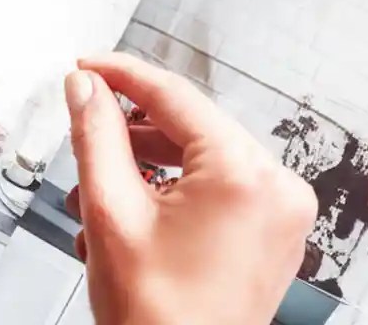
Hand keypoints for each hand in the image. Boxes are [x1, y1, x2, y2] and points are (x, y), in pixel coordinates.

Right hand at [64, 54, 316, 324]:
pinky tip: (133, 210)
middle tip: (85, 126)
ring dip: (147, 166)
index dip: (121, 76)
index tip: (88, 68)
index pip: (174, 96)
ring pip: (203, 158)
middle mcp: (277, 186)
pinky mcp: (275, 232)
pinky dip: (177, 192)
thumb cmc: (159, 321)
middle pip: (191, 128)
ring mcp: (282, 212)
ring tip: (98, 189)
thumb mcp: (111, 213)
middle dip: (131, 134)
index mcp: (245, 173)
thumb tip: (87, 89)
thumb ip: (96, 136)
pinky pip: (221, 188)